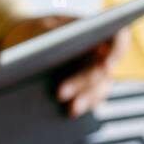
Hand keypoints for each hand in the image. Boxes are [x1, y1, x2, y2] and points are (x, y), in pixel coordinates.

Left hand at [0, 15, 129, 116]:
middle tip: (60, 94)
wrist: (26, 44)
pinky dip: (82, 107)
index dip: (117, 51)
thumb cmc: (36, 31)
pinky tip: (67, 115)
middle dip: (84, 83)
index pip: (118, 38)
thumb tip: (49, 51)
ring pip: (99, 89)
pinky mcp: (83, 91)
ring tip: (69, 110)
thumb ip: (47, 35)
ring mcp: (94, 74)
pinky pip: (89, 101)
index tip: (106, 65)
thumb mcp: (38, 28)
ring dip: (86, 100)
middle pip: (102, 69)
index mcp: (96, 31)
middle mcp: (100, 53)